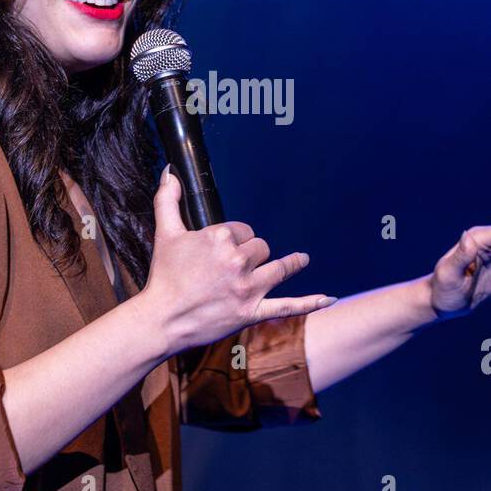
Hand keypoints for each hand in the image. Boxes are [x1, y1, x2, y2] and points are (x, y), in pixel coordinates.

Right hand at [135, 166, 336, 354]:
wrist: (161, 320)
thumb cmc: (163, 276)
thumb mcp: (165, 233)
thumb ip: (168, 200)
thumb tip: (170, 171)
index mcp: (219, 238)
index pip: (243, 230)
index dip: (236, 238)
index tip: (224, 250)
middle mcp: (237, 261)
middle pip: (261, 248)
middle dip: (252, 254)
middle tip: (237, 266)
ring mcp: (247, 288)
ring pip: (278, 268)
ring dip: (291, 263)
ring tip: (301, 259)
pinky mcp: (252, 312)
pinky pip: (288, 306)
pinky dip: (310, 303)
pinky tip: (329, 299)